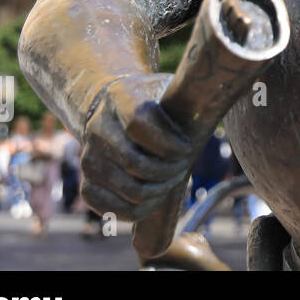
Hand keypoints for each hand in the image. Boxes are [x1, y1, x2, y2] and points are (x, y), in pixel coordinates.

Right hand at [80, 73, 192, 220]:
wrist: (112, 107)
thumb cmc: (153, 99)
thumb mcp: (169, 88)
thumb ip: (186, 98)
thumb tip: (213, 110)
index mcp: (121, 97)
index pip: (139, 124)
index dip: (169, 144)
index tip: (187, 149)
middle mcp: (98, 127)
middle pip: (134, 162)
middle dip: (168, 171)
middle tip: (183, 168)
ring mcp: (89, 156)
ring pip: (127, 189)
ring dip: (158, 192)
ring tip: (171, 181)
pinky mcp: (87, 181)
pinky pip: (109, 208)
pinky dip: (137, 211)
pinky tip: (154, 199)